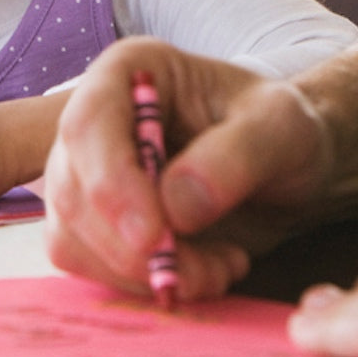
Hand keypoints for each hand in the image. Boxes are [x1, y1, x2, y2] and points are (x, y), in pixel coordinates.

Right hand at [44, 36, 330, 301]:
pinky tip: (199, 272)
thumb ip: (236, 156)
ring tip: (216, 270)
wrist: (285, 170)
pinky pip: (89, 264)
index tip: (155, 238)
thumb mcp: (281, 128)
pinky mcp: (93, 221)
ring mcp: (86, 172)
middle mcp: (96, 119)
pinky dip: (140, 283)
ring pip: (72, 235)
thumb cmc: (281, 131)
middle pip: (72, 189)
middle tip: (208, 272)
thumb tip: (175, 207)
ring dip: (140, 271)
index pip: (87, 125)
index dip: (110, 184)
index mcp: (130, 74)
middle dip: (132, 247)